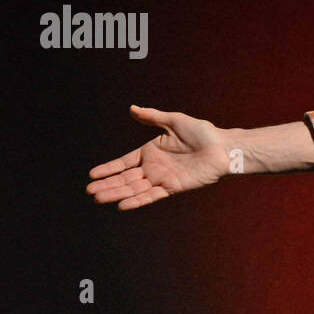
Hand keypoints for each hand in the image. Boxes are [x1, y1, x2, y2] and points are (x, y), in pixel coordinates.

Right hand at [86, 105, 230, 209]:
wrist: (223, 147)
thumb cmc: (203, 133)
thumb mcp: (174, 121)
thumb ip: (152, 117)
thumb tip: (132, 108)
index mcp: (151, 151)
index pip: (124, 162)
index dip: (109, 168)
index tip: (92, 175)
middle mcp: (153, 167)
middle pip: (125, 178)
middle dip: (107, 185)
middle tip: (90, 191)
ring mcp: (162, 178)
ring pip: (134, 189)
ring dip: (117, 194)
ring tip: (98, 199)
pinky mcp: (173, 187)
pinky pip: (151, 195)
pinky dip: (137, 201)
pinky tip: (122, 205)